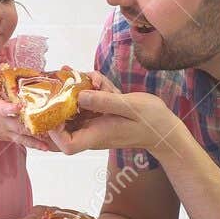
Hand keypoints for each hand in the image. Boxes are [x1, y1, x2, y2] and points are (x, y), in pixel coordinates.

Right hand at [0, 66, 54, 149]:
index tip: (21, 106)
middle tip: (46, 128)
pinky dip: (33, 144)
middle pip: (18, 126)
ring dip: (35, 141)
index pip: (5, 108)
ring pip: (22, 137)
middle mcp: (3, 122)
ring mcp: (6, 131)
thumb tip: (5, 65)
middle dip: (31, 128)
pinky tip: (44, 147)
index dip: (13, 108)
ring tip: (47, 144)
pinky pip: (21, 142)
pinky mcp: (8, 138)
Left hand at [51, 74, 181, 156]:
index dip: (56, 132)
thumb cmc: (151, 120)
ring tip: (72, 73)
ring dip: (70, 93)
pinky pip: (85, 105)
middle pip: (62, 129)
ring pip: (72, 113)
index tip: (57, 109)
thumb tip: (79, 96)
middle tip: (58, 82)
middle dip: (56, 106)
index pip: (67, 145)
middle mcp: (92, 133)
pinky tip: (91, 77)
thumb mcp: (130, 106)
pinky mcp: (99, 117)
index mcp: (97, 135)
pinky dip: (85, 90)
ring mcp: (95, 125)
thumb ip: (104, 101)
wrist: (163, 128)